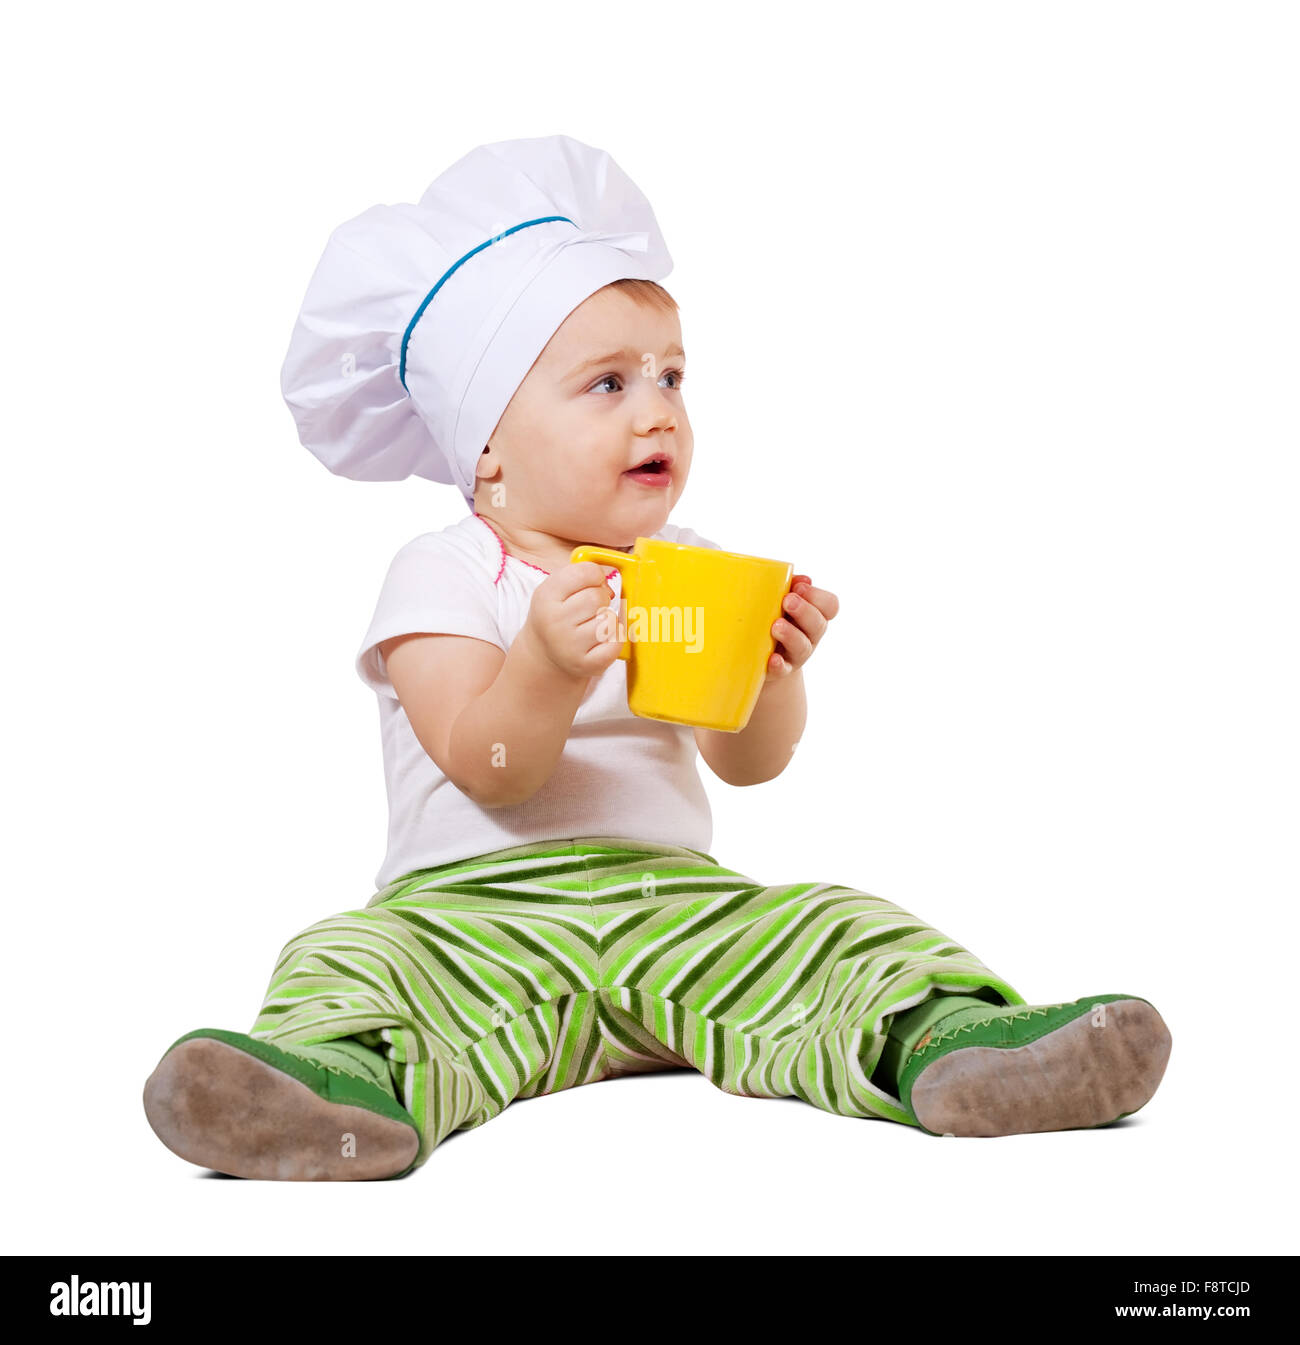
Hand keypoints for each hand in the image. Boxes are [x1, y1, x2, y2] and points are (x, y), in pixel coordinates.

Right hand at [522, 561, 622, 680]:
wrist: (545, 655)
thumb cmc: (558, 614)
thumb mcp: (557, 588)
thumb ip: (581, 574)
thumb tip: (613, 577)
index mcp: (546, 596)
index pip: (585, 572)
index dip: (595, 575)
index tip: (592, 583)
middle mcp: (554, 621)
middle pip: (598, 597)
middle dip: (602, 598)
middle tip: (592, 608)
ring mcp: (570, 645)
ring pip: (609, 620)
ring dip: (608, 620)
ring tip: (593, 625)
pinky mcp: (586, 664)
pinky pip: (616, 642)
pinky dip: (615, 639)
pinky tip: (601, 640)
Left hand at [764, 575, 837, 682]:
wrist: (759, 656)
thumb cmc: (771, 617)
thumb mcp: (779, 600)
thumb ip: (787, 586)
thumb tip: (800, 578)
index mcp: (813, 614)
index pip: (830, 605)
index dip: (818, 596)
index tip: (799, 587)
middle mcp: (810, 635)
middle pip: (818, 625)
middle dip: (804, 611)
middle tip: (787, 601)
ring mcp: (796, 654)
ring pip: (802, 647)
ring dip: (791, 635)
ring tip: (776, 626)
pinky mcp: (780, 670)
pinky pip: (783, 669)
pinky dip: (779, 664)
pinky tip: (773, 659)